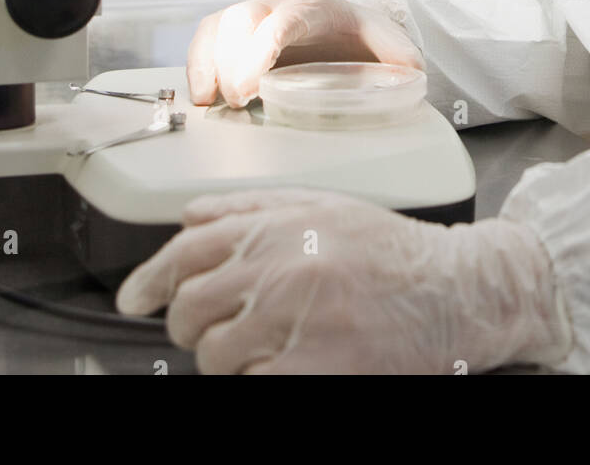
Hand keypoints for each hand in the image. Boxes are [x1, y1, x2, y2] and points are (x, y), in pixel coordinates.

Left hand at [116, 188, 570, 374]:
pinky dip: (254, 380)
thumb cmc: (389, 250)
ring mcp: (297, 318)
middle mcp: (280, 265)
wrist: (455, 289)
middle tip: (217, 330)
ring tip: (261, 350)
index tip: (133, 299)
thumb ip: (250, 208)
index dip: (151, 279)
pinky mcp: (317, 367)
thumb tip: (188, 215)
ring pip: (215, 356)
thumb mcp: (320, 205)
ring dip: (227, 360)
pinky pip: (250, 384)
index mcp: (277, 223)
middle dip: (193, 326)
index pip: (187, 249)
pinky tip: (277, 367)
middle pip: (191, 307)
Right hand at [186, 0, 422, 106]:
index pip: (283, 20)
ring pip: (218, 26)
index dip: (263, 49)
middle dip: (233, 61)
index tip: (255, 84)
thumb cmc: (358, 33)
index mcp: (315, 7)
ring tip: (210, 101)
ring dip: (208, 62)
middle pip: (243, 20)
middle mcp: (277, 4)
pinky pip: (206, 37)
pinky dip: (198, 63)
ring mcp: (253, 15)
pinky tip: (202, 95)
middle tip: (238, 102)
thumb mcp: (384, 39)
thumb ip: (399, 53)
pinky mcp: (235, 30)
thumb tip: (412, 73)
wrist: (343, 21)